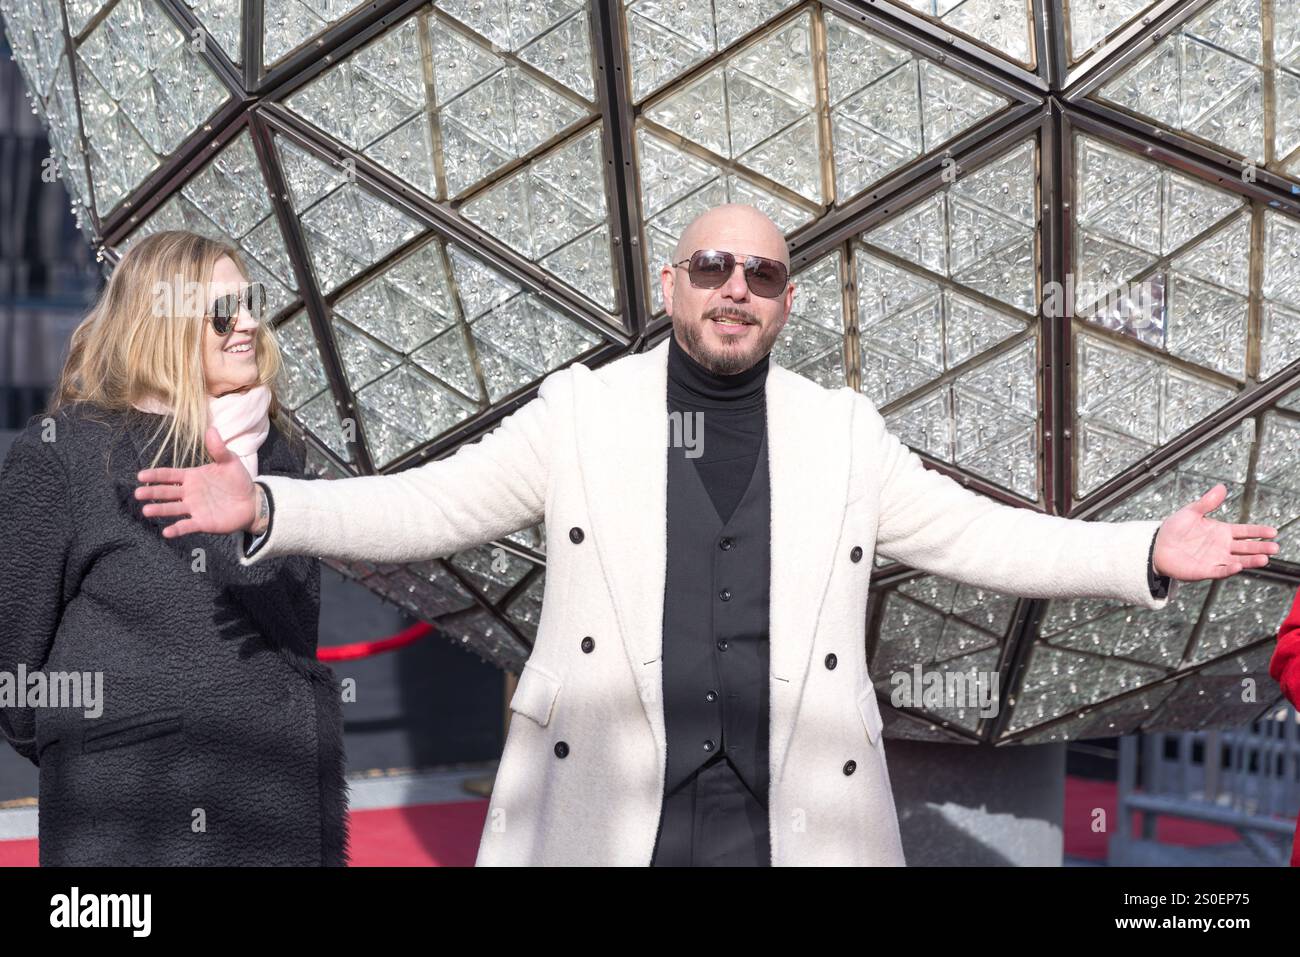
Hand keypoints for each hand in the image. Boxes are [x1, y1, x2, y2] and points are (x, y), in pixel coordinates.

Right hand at [134, 426, 257, 537]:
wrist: (252, 502)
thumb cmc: (238, 480)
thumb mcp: (229, 462)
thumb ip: (218, 449)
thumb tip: (212, 429)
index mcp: (192, 477)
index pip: (169, 475)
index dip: (155, 475)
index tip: (140, 475)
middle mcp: (188, 493)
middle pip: (166, 492)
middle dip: (152, 492)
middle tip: (138, 494)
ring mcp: (194, 508)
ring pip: (172, 509)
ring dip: (160, 510)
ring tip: (147, 511)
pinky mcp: (202, 522)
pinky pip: (187, 525)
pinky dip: (177, 529)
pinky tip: (167, 532)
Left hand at [1153, 483, 1279, 579]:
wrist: (1156, 545)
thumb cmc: (1174, 529)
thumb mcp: (1191, 512)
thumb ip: (1207, 502)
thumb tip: (1221, 487)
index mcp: (1222, 531)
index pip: (1245, 531)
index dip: (1258, 532)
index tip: (1273, 532)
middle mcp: (1222, 546)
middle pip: (1246, 547)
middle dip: (1260, 547)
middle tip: (1275, 547)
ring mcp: (1215, 559)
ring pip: (1238, 560)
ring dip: (1250, 560)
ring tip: (1264, 558)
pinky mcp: (1205, 570)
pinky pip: (1220, 570)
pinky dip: (1229, 569)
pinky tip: (1238, 565)